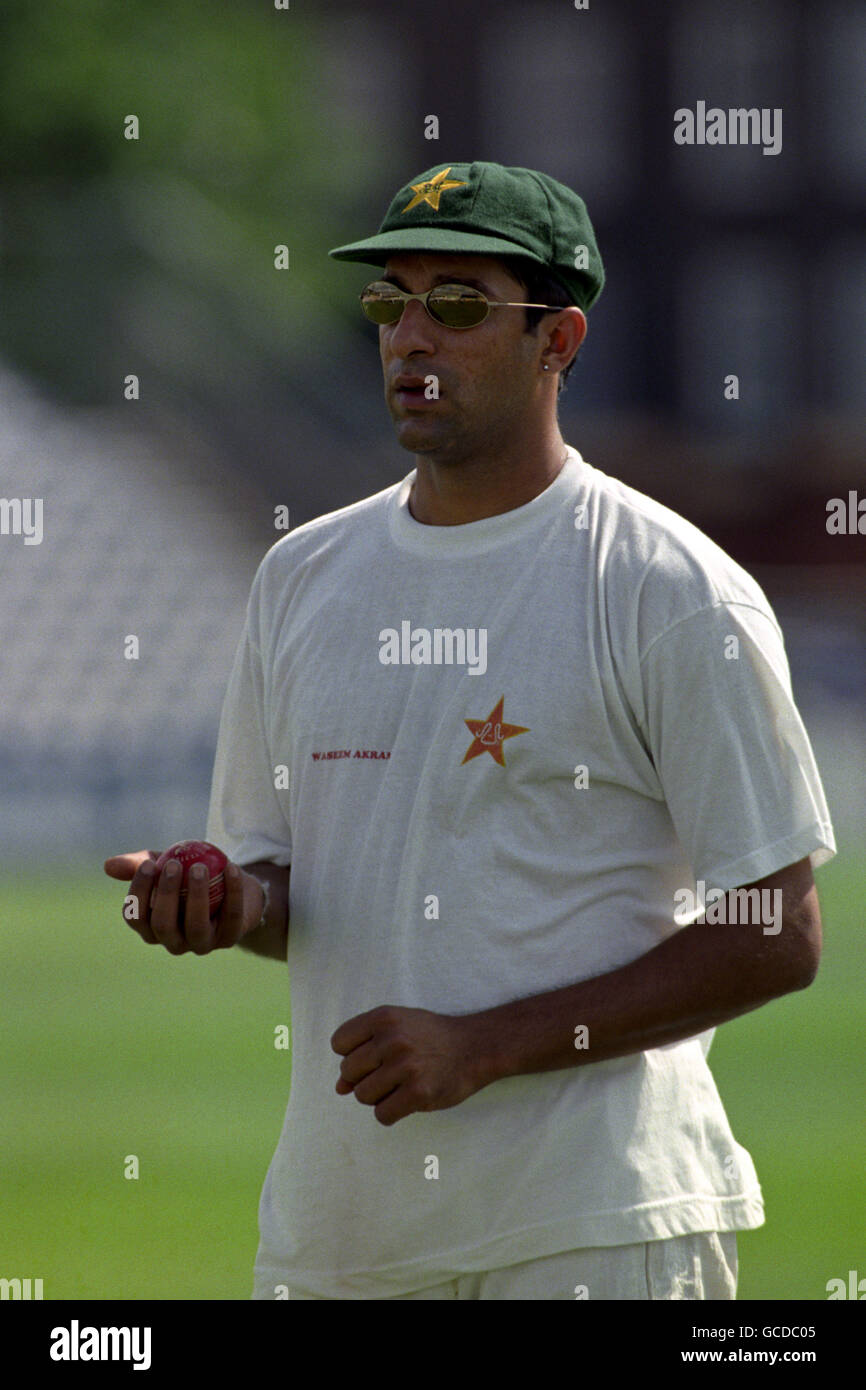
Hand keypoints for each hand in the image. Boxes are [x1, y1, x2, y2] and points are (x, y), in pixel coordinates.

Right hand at [103, 848, 263, 954]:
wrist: (232, 885)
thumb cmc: (188, 876)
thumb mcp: (163, 865)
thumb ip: (138, 864)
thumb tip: (107, 865)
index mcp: (151, 927)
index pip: (135, 917)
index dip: (138, 893)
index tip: (148, 864)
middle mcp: (173, 942)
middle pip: (162, 924)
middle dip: (165, 894)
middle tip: (172, 865)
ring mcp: (201, 944)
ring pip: (195, 926)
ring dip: (196, 896)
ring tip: (199, 867)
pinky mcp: (229, 939)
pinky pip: (231, 917)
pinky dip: (232, 892)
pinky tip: (230, 868)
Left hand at [330, 1005, 484, 1126]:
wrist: (475, 1047)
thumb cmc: (429, 1038)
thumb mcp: (396, 1030)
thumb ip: (364, 1052)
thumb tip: (339, 1088)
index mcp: (383, 1017)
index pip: (339, 1043)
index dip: (351, 1054)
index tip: (372, 1056)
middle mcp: (392, 1039)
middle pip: (347, 1072)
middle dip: (363, 1077)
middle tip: (389, 1073)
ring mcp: (406, 1066)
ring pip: (362, 1096)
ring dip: (377, 1097)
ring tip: (399, 1086)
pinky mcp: (418, 1093)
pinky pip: (382, 1115)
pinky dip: (390, 1113)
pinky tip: (406, 1101)